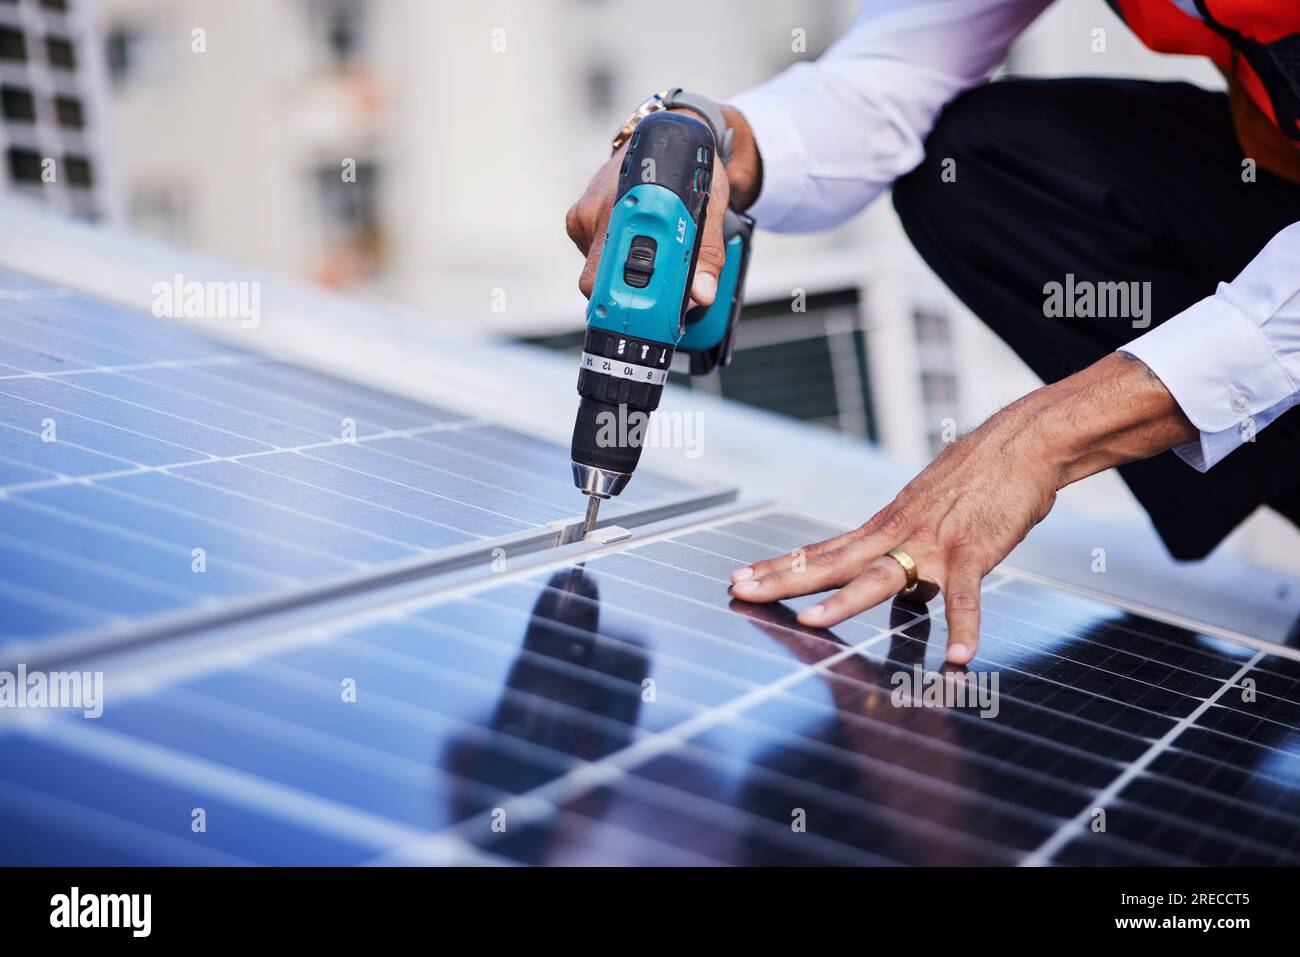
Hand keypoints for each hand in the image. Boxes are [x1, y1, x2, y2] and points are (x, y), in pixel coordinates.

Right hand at [565, 105, 760, 308]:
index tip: (649, 313)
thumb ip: (707, 252)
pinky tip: (632, 242)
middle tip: (657, 296)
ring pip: (594, 273)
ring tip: (651, 257)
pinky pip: (591, 260)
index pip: (616, 269)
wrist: (669, 136)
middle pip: (597, 281)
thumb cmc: (690, 170)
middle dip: (625, 296)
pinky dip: (613, 262)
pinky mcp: (577, 222)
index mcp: (629, 204)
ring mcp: (583, 216)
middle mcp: (598, 209)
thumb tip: (700, 293)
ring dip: (622, 277)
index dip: (631, 298)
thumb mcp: (711, 208)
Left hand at [729, 353, 1197, 664]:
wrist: (1021, 445)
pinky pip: (966, 596)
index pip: (821, 551)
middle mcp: (897, 534)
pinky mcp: (974, 552)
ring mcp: (933, 544)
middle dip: (782, 580)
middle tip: (739, 591)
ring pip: (880, 576)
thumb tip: (876, 570)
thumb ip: (896, 542)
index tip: (740, 578)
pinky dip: (964, 627)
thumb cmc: (974, 478)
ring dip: (843, 601)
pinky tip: (957, 657)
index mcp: (883, 527)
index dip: (779, 566)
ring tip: (809, 621)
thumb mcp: (920, 507)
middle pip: (831, 563)